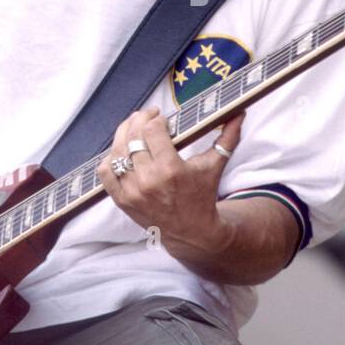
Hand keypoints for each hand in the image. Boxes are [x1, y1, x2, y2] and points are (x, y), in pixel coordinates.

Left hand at [97, 105, 244, 265]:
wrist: (191, 231)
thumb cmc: (203, 194)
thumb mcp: (215, 165)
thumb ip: (227, 137)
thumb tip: (239, 113)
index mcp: (171, 169)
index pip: (152, 130)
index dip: (155, 119)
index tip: (162, 117)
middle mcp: (148, 180)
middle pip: (133, 137)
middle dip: (139, 120)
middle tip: (147, 116)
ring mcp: (132, 191)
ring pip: (116, 151)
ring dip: (123, 134)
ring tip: (133, 128)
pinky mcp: (122, 200)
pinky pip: (105, 173)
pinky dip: (110, 158)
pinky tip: (122, 151)